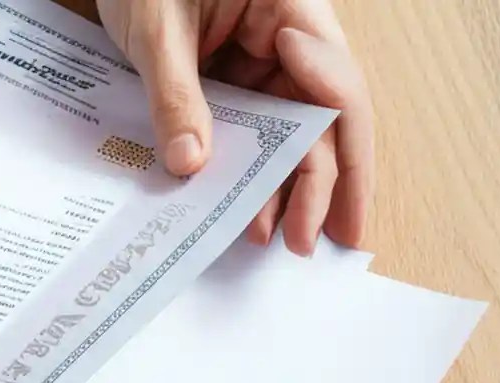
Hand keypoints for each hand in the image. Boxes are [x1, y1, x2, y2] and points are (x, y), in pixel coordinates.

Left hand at [96, 0, 373, 254]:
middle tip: (306, 242)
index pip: (336, 84)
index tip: (339, 206)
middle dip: (321, 182)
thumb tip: (191, 164)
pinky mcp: (235, 71)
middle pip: (323, 115)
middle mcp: (289, 32)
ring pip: (290, 126)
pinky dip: (250, 164)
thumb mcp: (155, 29)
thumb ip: (175, 95)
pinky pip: (253, 122)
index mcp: (290, 6)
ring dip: (285, 181)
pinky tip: (247, 205)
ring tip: (275, 236)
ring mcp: (263, 54)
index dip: (345, 151)